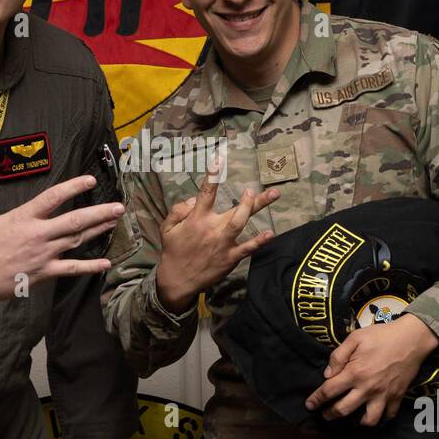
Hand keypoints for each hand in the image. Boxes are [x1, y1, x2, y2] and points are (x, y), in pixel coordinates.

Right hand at [0, 174, 123, 303]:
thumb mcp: (4, 220)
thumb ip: (27, 214)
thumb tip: (45, 208)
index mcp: (25, 217)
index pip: (53, 197)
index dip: (74, 187)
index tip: (91, 180)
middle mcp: (38, 234)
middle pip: (75, 220)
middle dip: (100, 212)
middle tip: (119, 207)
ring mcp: (43, 254)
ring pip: (77, 239)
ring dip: (98, 231)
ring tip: (114, 222)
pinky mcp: (44, 272)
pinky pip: (72, 268)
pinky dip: (90, 267)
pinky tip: (106, 263)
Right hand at [154, 155, 279, 312]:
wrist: (177, 280)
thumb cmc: (173, 251)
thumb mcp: (167, 227)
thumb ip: (178, 209)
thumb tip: (194, 198)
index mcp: (196, 219)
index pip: (206, 192)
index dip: (212, 174)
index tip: (219, 158)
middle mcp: (212, 229)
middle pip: (234, 209)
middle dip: (249, 198)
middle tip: (254, 189)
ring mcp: (223, 243)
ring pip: (241, 223)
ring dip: (254, 209)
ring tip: (270, 195)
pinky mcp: (230, 258)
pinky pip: (247, 248)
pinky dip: (260, 241)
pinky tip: (271, 233)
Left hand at [304, 313, 438, 424]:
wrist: (412, 338)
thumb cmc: (381, 335)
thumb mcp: (355, 338)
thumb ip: (338, 356)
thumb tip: (327, 375)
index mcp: (354, 373)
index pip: (329, 391)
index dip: (316, 399)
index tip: (309, 405)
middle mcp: (367, 388)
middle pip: (343, 410)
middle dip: (330, 414)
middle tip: (325, 414)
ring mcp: (383, 395)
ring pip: (368, 420)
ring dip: (357, 422)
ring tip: (351, 418)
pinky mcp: (397, 397)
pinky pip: (388, 415)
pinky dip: (381, 417)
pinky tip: (375, 412)